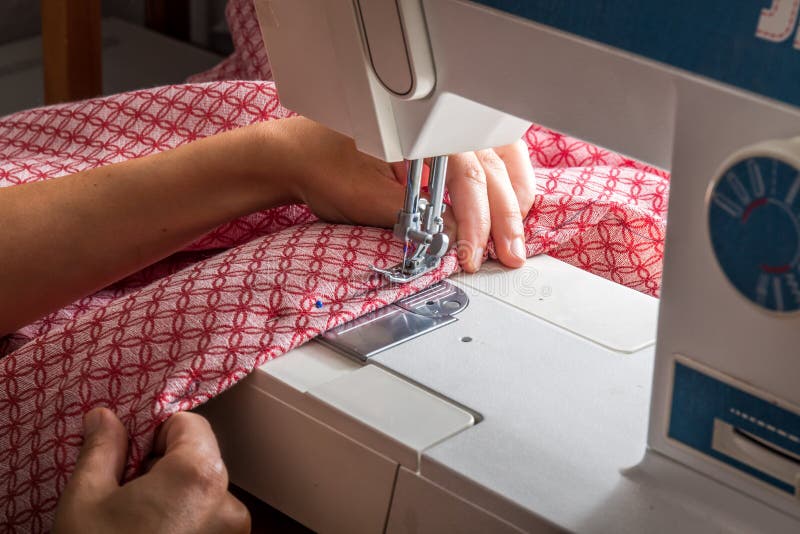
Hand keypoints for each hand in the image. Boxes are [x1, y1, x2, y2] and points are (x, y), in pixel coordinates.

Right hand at [53, 409, 248, 533]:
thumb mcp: (87, 499)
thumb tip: (105, 418)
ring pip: (203, 493)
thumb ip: (102, 448)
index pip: (189, 423)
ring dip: (174, 498)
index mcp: (199, 476)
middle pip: (199, 458)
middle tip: (126, 493)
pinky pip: (208, 522)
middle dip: (162, 467)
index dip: (155, 432)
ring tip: (137, 523)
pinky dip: (185, 523)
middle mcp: (228, 503)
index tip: (130, 453)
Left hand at [266, 117, 535, 271]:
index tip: (473, 256)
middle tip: (510, 256)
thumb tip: (456, 237)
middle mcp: (442, 126)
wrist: (300, 155)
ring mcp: (448, 132)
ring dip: (513, 201)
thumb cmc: (327, 168)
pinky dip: (507, 184)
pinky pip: (493, 159)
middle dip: (505, 218)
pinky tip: (512, 208)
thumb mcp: (370, 199)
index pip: (468, 179)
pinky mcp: (447, 146)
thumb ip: (417, 217)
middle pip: (494, 169)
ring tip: (515, 239)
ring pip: (502, 159)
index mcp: (425, 133)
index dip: (477, 223)